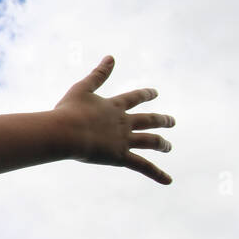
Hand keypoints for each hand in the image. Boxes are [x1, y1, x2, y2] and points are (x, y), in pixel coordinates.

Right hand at [54, 55, 174, 183]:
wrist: (67, 132)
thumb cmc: (68, 111)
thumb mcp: (81, 89)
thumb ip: (98, 74)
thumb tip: (111, 57)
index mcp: (114, 106)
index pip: (134, 98)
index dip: (145, 94)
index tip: (155, 93)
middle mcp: (123, 122)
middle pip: (148, 120)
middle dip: (161, 120)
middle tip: (172, 121)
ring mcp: (124, 140)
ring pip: (150, 142)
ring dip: (162, 144)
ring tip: (168, 147)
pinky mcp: (121, 157)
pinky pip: (143, 166)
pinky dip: (157, 174)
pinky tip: (169, 181)